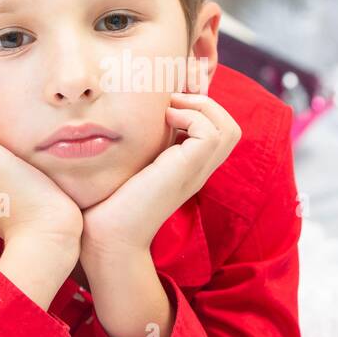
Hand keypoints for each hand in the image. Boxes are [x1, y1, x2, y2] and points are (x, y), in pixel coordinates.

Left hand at [80, 91, 241, 265]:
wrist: (107, 235)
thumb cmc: (107, 202)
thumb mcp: (129, 164)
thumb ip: (140, 144)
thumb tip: (126, 112)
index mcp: (189, 167)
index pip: (218, 131)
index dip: (200, 108)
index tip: (168, 103)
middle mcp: (198, 170)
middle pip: (230, 128)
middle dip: (205, 102)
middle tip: (171, 101)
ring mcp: (196, 171)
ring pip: (228, 128)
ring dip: (201, 106)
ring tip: (170, 108)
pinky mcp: (187, 170)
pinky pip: (210, 132)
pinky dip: (191, 116)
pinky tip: (164, 120)